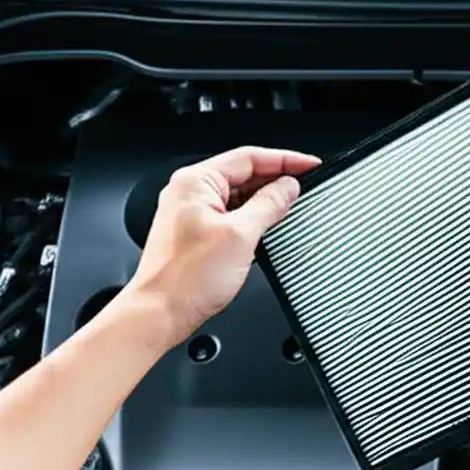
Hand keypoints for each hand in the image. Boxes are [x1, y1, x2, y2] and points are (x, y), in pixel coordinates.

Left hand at [127, 146, 320, 343]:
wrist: (160, 312)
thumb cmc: (186, 279)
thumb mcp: (241, 235)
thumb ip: (269, 205)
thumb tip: (287, 187)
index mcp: (195, 181)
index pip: (249, 157)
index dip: (285, 160)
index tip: (309, 165)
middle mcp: (188, 191)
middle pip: (243, 174)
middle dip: (275, 181)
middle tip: (304, 190)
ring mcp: (189, 212)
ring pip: (236, 195)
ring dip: (263, 201)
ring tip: (287, 210)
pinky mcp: (193, 232)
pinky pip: (228, 214)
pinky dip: (249, 218)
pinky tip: (265, 228)